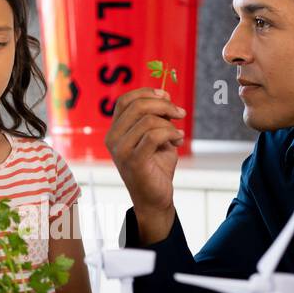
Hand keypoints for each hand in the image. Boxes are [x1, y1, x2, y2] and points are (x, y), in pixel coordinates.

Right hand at [105, 86, 184, 243]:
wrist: (155, 199)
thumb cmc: (155, 168)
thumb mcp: (156, 137)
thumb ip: (157, 118)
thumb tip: (164, 96)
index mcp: (115, 131)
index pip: (125, 100)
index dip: (146, 93)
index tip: (166, 95)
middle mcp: (113, 139)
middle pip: (137, 106)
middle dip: (163, 105)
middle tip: (180, 113)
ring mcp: (121, 150)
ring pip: (148, 120)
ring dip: (170, 124)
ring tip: (177, 135)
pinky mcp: (134, 161)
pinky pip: (154, 136)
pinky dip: (171, 134)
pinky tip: (178, 140)